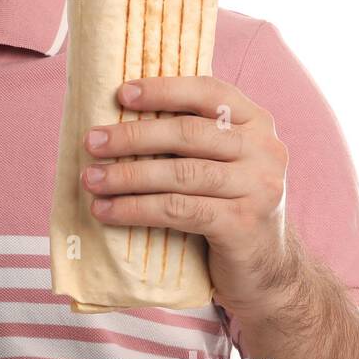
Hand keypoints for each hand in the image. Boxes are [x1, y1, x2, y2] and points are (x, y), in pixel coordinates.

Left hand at [79, 76, 299, 319]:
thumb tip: (118, 120)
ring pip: (181, 174)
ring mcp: (259, 187)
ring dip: (128, 176)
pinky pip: (180, 211)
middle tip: (92, 142)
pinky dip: (137, 209)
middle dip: (134, 136)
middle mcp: (265, 149)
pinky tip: (108, 211)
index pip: (209, 92)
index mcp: (257, 122)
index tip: (121, 94)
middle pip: (189, 133)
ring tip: (91, 180)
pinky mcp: (243, 224)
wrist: (266, 268)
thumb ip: (192, 138)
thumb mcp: (221, 163)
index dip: (164, 90)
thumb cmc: (227, 205)